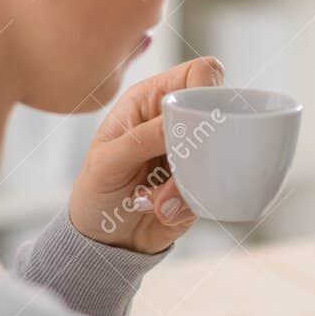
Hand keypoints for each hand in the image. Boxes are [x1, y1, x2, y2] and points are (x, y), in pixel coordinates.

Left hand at [66, 56, 224, 254]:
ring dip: (184, 185)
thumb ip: (141, 138)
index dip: (207, 86)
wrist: (105, 241)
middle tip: (169, 168)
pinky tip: (160, 211)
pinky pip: (214, 190)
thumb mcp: (107, 161)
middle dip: (197, 149)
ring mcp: (194, 155)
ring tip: (149, 200)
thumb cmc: (96, 191)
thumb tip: (183, 122)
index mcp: (151, 100)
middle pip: (217, 116)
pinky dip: (186, 205)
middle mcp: (176, 123)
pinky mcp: (203, 185)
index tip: (201, 116)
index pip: (197, 74)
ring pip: (218, 158)